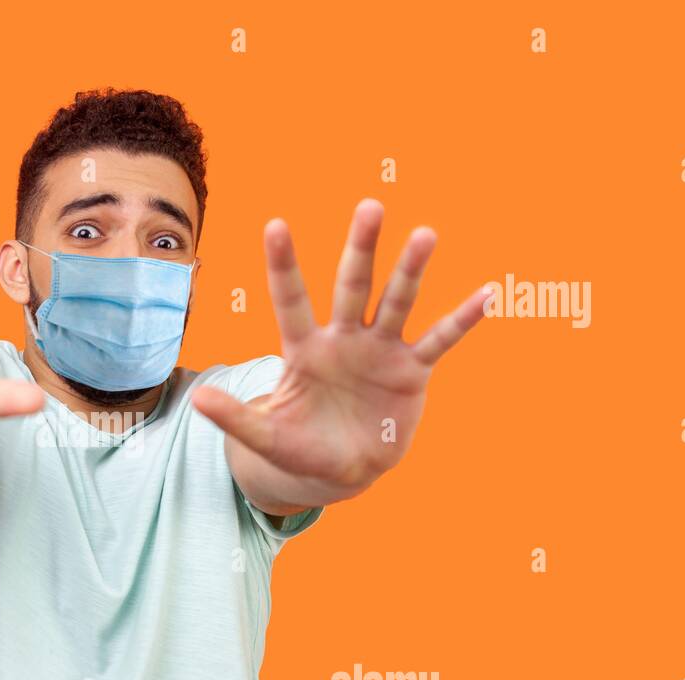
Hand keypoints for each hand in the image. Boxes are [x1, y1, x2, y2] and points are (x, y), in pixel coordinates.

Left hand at [191, 199, 489, 502]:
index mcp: (304, 350)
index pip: (290, 299)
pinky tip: (486, 293)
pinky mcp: (411, 372)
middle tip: (371, 206)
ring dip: (411, 270)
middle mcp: (344, 339)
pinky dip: (461, 320)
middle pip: (352, 286)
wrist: (341, 469)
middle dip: (361, 248)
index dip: (283, 265)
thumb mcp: (266, 437)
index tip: (276, 225)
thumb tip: (198, 397)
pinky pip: (438, 341)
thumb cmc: (300, 448)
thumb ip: (237, 417)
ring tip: (426, 234)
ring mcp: (379, 352)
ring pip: (397, 302)